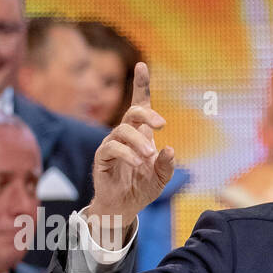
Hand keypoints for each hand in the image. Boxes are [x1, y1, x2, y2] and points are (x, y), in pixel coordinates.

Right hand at [90, 61, 174, 235]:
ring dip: (139, 141)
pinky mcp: (102, 158)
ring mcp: (112, 144)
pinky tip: (137, 163)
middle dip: (147, 114)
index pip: (140, 104)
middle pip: (132, 112)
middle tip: (162, 125)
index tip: (142, 65)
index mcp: (142, 134)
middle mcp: (125, 135)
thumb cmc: (142, 187)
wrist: (124, 206)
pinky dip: (126, 154)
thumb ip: (167, 165)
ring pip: (123, 131)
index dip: (141, 85)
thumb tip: (170, 149)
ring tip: (148, 156)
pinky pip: (112, 148)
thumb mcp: (161, 177)